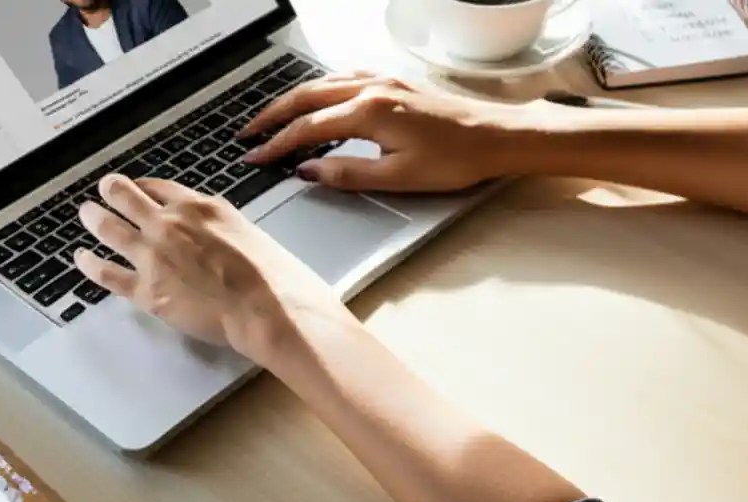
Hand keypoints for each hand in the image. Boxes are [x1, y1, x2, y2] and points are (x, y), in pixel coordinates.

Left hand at [74, 175, 342, 364]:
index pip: (159, 187)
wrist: (265, 306)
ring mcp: (153, 256)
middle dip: (112, 190)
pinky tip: (81, 258)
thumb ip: (215, 226)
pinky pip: (107, 274)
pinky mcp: (147, 290)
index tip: (137, 187)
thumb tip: (205, 232)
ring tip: (85, 213)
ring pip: (109, 228)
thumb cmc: (269, 275)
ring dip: (94, 218)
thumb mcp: (244, 229)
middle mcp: (169, 224)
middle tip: (104, 188)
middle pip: (127, 197)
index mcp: (197, 207)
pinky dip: (90, 265)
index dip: (143, 186)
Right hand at [240, 72, 534, 191]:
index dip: (277, 145)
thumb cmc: (456, 159)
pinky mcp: (395, 82)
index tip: (255, 158)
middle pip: (307, 97)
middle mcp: (372, 89)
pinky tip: (317, 97)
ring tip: (272, 117)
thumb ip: (347, 174)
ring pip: (323, 82)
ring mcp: (383, 81)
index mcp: (369, 112)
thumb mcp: (398, 178)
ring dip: (293, 100)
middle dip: (273, 116)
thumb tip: (308, 171)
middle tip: (248, 134)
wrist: (498, 137)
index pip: (307, 129)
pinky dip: (321, 87)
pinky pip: (344, 77)